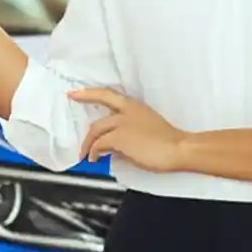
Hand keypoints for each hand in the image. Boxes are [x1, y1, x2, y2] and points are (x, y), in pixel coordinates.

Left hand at [72, 88, 187, 172]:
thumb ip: (130, 131)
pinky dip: (94, 152)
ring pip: (95, 132)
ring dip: (89, 146)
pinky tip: (96, 159)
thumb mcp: (148, 128)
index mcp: (134, 106)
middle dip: (86, 135)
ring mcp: (121, 124)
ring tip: (88, 157)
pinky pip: (99, 145)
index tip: (74, 93)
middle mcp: (126, 112)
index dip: (88, 94)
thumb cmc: (169, 141)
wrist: (178, 148)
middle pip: (97, 120)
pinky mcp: (119, 138)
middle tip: (80, 145)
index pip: (107, 95)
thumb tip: (115, 145)